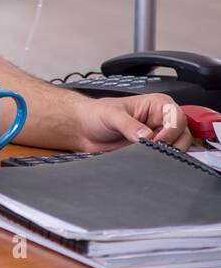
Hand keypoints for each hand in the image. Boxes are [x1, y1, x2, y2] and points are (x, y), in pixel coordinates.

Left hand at [67, 93, 192, 152]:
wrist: (83, 130)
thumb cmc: (95, 114)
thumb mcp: (110, 115)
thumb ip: (128, 125)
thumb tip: (146, 136)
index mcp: (157, 104)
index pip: (178, 118)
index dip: (170, 131)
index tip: (155, 141)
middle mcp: (162, 120)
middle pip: (183, 135)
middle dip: (171, 145)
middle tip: (153, 151)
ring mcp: (159, 137)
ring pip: (179, 148)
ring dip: (167, 155)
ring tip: (148, 156)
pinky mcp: (153, 151)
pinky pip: (166, 158)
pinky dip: (161, 161)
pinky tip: (148, 162)